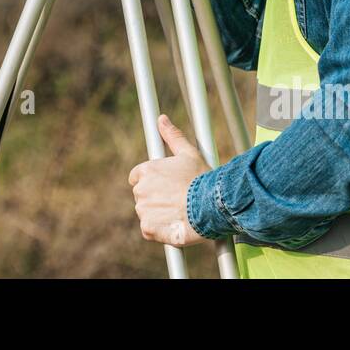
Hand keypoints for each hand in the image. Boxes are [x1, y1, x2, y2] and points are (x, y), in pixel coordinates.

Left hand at [128, 114, 210, 246]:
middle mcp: (141, 189)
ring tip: (179, 212)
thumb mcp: (188, 153)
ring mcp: (144, 210)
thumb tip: (162, 119)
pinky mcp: (148, 228)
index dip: (152, 182)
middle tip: (177, 199)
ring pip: (146, 213)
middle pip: (142, 195)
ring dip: (159, 214)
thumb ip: (172, 136)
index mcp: (146, 170)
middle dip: (155, 198)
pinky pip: (149, 230)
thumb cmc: (202, 178)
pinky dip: (159, 230)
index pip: (137, 177)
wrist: (212, 205)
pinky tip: (174, 224)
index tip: (165, 186)